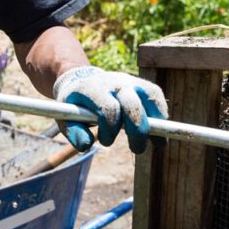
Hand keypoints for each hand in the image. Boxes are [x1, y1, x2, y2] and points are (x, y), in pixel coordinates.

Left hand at [53, 66, 167, 153]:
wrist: (83, 80)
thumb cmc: (76, 106)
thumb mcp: (67, 118)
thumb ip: (74, 132)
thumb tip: (85, 145)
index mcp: (93, 89)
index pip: (109, 109)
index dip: (110, 129)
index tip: (106, 142)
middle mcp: (114, 82)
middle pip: (133, 105)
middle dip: (138, 131)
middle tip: (137, 148)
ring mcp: (131, 81)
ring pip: (151, 98)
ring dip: (156, 123)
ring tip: (158, 143)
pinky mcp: (143, 85)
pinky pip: (157, 98)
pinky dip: (161, 116)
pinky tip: (159, 132)